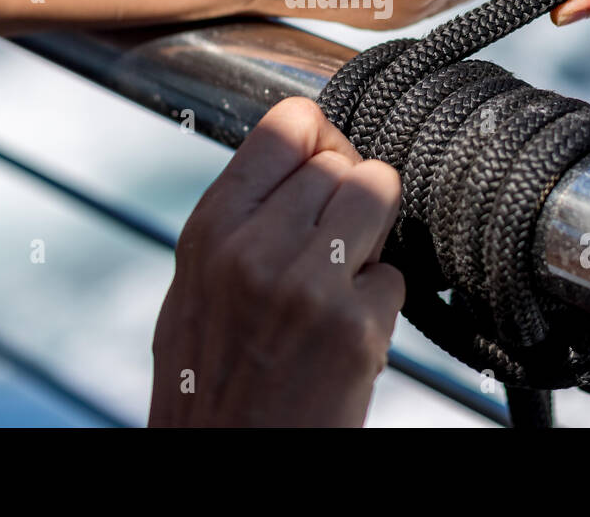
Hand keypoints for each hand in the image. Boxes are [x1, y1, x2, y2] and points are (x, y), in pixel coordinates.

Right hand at [148, 98, 404, 426]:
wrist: (226, 463)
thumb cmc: (207, 385)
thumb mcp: (194, 286)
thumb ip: (240, 219)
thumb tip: (298, 151)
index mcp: (211, 231)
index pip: (286, 126)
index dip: (319, 135)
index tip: (325, 158)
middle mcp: (256, 248)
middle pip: (340, 160)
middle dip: (347, 193)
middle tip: (335, 238)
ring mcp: (308, 285)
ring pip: (377, 191)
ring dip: (374, 229)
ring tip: (347, 270)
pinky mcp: (354, 328)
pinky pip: (395, 274)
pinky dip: (380, 302)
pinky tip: (346, 333)